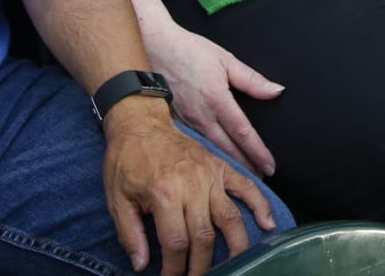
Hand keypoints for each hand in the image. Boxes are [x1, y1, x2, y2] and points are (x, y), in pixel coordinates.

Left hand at [102, 98, 276, 274]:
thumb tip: (141, 265)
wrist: (140, 122)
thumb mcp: (117, 198)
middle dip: (202, 265)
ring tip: (236, 266)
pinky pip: (246, 187)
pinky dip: (259, 205)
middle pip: (204, 236)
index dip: (174, 267)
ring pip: (230, 217)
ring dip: (235, 247)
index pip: (176, 242)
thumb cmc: (126, 160)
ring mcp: (211, 176)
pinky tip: (267, 225)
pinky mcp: (220, 167)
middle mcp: (192, 185)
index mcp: (164, 193)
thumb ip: (130, 234)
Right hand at [142, 25, 283, 176]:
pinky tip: (213, 168)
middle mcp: (201, 115)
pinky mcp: (176, 122)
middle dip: (245, 167)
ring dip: (227, 167)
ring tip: (242, 179)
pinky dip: (208, 158)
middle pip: (227, 149)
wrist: (153, 46)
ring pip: (210, 151)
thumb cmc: (188, 50)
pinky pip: (195, 145)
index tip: (270, 167)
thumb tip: (276, 91)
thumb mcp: (225, 60)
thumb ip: (252, 79)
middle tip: (261, 181)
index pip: (243, 133)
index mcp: (217, 99)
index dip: (258, 152)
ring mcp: (186, 121)